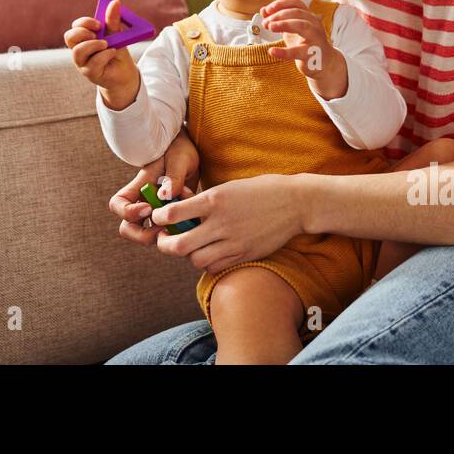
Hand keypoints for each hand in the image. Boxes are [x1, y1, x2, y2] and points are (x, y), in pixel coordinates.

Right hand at [64, 0, 139, 101]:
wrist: (124, 72)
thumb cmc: (117, 51)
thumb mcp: (116, 34)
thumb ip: (113, 21)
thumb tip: (115, 2)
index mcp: (83, 37)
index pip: (75, 26)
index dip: (85, 22)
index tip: (99, 24)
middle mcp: (79, 49)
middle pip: (69, 37)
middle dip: (83, 32)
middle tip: (98, 33)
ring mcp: (82, 62)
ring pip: (78, 51)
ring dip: (93, 45)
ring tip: (106, 44)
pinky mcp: (90, 73)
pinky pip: (92, 63)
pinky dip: (104, 55)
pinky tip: (112, 53)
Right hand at [109, 132, 200, 245]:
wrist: (190, 150)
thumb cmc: (180, 149)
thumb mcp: (179, 159)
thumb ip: (173, 178)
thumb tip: (164, 196)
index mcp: (139, 186)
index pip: (118, 204)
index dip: (128, 212)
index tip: (149, 208)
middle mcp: (142, 202)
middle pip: (128, 228)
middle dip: (143, 235)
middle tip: (164, 228)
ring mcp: (155, 212)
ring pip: (147, 236)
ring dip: (162, 236)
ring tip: (180, 225)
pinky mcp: (169, 218)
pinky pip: (168, 233)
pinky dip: (178, 233)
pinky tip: (190, 221)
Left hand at [150, 173, 305, 273]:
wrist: (295, 203)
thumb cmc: (260, 190)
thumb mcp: (228, 187)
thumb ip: (204, 200)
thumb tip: (177, 210)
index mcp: (215, 199)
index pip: (173, 213)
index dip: (159, 219)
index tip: (158, 218)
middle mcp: (221, 222)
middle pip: (179, 246)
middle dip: (165, 245)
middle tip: (164, 240)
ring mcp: (233, 241)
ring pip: (195, 260)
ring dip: (187, 255)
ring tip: (190, 246)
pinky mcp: (244, 254)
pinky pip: (214, 267)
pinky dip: (206, 263)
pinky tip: (209, 252)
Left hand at [260, 0, 345, 90]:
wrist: (324, 63)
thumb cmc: (307, 43)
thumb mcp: (292, 30)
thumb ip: (278, 19)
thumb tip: (263, 10)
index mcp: (308, 16)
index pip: (295, 3)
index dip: (280, 4)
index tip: (267, 10)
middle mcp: (314, 24)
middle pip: (297, 12)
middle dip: (278, 15)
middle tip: (266, 23)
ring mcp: (315, 38)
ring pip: (301, 26)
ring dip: (283, 24)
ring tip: (270, 27)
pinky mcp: (312, 54)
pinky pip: (297, 51)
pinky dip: (283, 52)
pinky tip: (272, 51)